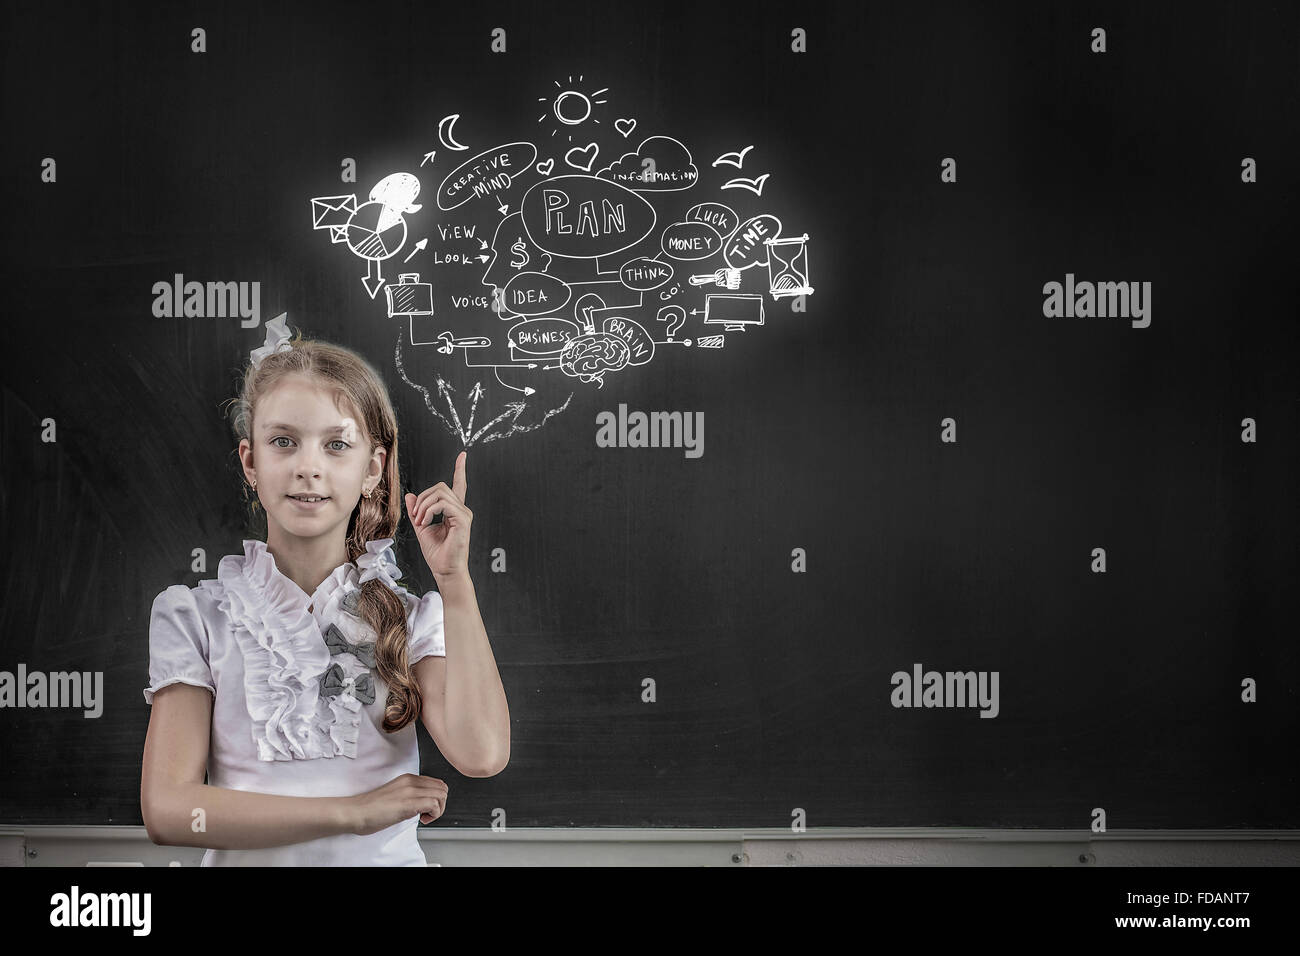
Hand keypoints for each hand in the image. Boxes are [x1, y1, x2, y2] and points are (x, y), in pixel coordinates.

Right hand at [345, 773, 448, 833]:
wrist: (355, 812)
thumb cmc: (370, 809)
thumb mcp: (395, 795)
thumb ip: (410, 796)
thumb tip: (423, 804)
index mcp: (408, 779)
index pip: (436, 783)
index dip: (436, 798)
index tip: (426, 809)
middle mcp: (411, 781)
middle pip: (443, 787)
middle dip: (440, 803)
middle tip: (428, 814)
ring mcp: (410, 791)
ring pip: (442, 795)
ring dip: (438, 809)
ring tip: (424, 817)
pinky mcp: (409, 803)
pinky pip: (434, 804)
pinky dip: (433, 815)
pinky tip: (421, 820)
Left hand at [405, 451, 471, 579]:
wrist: (445, 570)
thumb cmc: (437, 554)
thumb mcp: (421, 528)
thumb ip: (417, 511)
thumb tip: (410, 495)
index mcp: (454, 511)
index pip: (459, 485)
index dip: (460, 469)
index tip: (462, 455)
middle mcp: (461, 510)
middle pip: (441, 487)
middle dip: (423, 497)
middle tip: (416, 516)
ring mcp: (464, 514)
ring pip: (440, 493)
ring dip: (424, 505)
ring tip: (419, 521)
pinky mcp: (463, 519)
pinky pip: (442, 503)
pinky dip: (428, 510)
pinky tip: (425, 522)